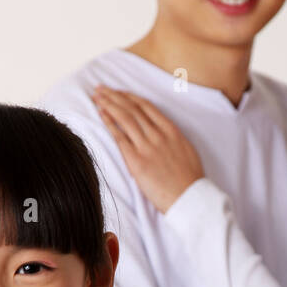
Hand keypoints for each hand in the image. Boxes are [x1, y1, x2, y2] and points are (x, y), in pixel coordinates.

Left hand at [91, 85, 204, 212]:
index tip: (119, 92)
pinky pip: (120, 137)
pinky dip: (109, 122)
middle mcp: (159, 134)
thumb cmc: (190, 180)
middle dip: (114, 96)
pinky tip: (101, 113)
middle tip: (101, 88)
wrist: (189, 198)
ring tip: (96, 96)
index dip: (130, 97)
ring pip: (125, 118)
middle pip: (132, 109)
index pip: (147, 107)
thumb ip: (173, 140)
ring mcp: (147, 146)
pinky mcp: (137, 161)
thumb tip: (163, 136)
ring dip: (108, 104)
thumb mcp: (187, 151)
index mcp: (172, 131)